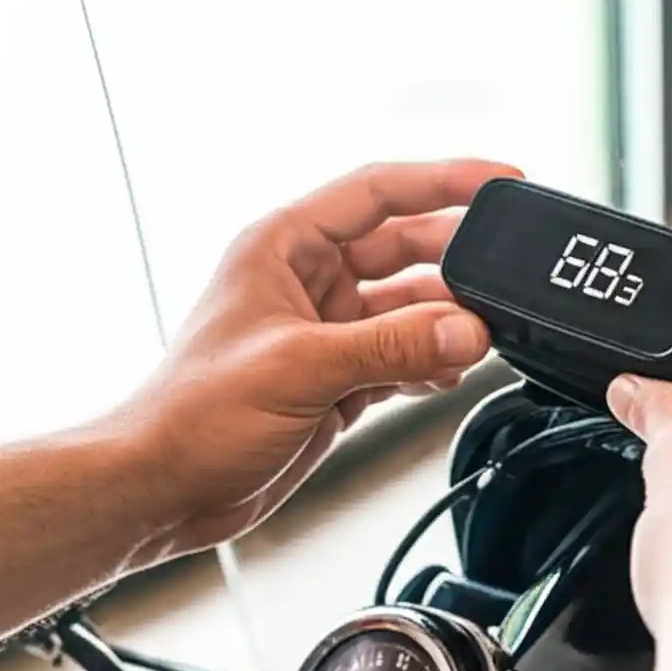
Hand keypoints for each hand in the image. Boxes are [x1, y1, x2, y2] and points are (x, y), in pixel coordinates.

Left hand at [116, 159, 520, 555]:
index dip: (442, 180)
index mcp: (286, 247)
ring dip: (447, 322)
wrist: (165, 490)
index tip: (500, 183)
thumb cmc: (194, 415)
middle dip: (456, 261)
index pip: (378, 192)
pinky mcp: (338, 378)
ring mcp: (326, 331)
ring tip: (484, 337)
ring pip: (409, 308)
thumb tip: (466, 329)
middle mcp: (309, 281)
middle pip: (404, 248)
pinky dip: (431, 364)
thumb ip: (392, 346)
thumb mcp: (300, 367)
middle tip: (506, 275)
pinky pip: (403, 355)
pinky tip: (451, 374)